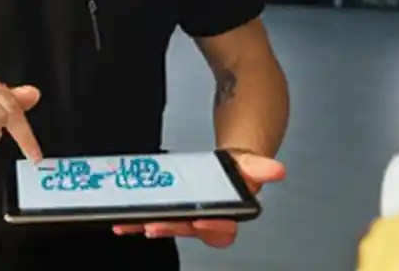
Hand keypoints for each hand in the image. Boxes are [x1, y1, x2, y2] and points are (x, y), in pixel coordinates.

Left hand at [112, 151, 284, 248]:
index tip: (200, 220)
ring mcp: (185, 220)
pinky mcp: (169, 214)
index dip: (212, 227)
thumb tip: (276, 170)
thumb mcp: (250, 166)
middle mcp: (205, 222)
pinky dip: (136, 222)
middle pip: (187, 230)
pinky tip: (122, 221)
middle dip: (170, 228)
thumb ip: (262, 168)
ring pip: (167, 228)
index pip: (222, 230)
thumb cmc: (238, 172)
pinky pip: (153, 220)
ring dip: (145, 227)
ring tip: (127, 224)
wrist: (226, 167)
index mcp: (228, 216)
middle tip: (153, 224)